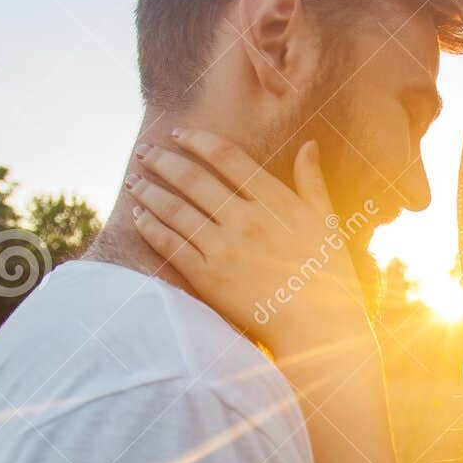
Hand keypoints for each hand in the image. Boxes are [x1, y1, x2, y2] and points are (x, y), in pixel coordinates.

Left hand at [126, 128, 368, 355]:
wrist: (319, 328)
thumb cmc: (328, 275)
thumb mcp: (327, 222)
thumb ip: (312, 182)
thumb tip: (309, 144)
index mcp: (275, 202)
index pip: (227, 157)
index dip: (197, 141)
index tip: (178, 134)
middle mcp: (247, 219)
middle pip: (193, 178)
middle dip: (163, 161)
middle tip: (144, 152)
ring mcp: (226, 249)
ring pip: (176, 209)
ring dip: (150, 191)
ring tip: (134, 181)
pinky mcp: (210, 278)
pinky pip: (171, 245)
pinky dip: (151, 227)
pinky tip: (138, 216)